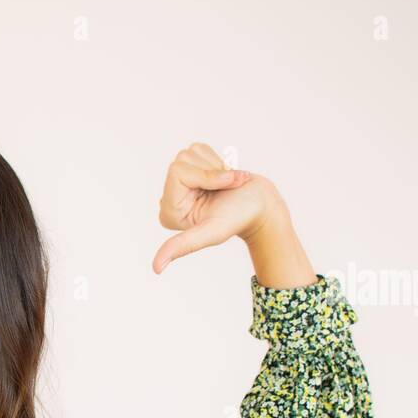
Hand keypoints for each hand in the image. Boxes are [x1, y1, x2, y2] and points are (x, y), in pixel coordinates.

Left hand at [152, 142, 280, 273]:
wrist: (260, 205)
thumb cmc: (239, 218)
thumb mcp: (210, 232)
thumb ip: (182, 245)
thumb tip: (157, 268)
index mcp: (169, 211)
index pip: (178, 172)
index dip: (205, 175)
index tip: (221, 189)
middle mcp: (170, 197)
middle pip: (183, 160)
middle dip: (211, 169)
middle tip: (225, 187)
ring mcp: (180, 182)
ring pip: (191, 152)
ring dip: (216, 164)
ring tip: (226, 184)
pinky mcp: (192, 168)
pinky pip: (199, 149)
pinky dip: (217, 158)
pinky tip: (223, 177)